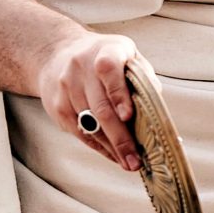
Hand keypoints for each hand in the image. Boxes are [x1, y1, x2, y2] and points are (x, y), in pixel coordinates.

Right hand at [35, 31, 142, 171]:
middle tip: (135, 160)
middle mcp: (81, 67)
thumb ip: (142, 78)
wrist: (57, 53)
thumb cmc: (104, 58)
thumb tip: (156, 110)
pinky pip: (79, 131)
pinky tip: (113, 154)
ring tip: (129, 162)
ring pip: (89, 124)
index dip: (118, 93)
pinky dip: (98, 145)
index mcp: (105, 50)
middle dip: (120, 137)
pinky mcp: (56, 105)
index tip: (128, 116)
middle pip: (100, 107)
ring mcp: (65, 87)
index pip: (109, 70)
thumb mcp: (127, 55)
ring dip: (111, 147)